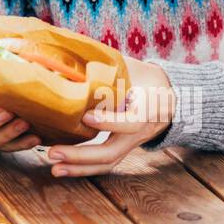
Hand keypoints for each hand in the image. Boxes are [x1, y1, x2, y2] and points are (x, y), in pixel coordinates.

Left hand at [45, 58, 174, 177]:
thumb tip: (72, 55)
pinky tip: (61, 168)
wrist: (171, 98)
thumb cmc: (146, 78)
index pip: (130, 122)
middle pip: (112, 152)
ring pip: (107, 162)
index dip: (109, 121)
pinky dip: (82, 168)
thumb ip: (110, 66)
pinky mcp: (123, 148)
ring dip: (78, 168)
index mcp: (146, 108)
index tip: (86, 117)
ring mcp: (131, 143)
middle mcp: (138, 131)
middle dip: (81, 156)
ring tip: (54, 169)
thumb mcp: (133, 68)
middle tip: (53, 152)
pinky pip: (104, 163)